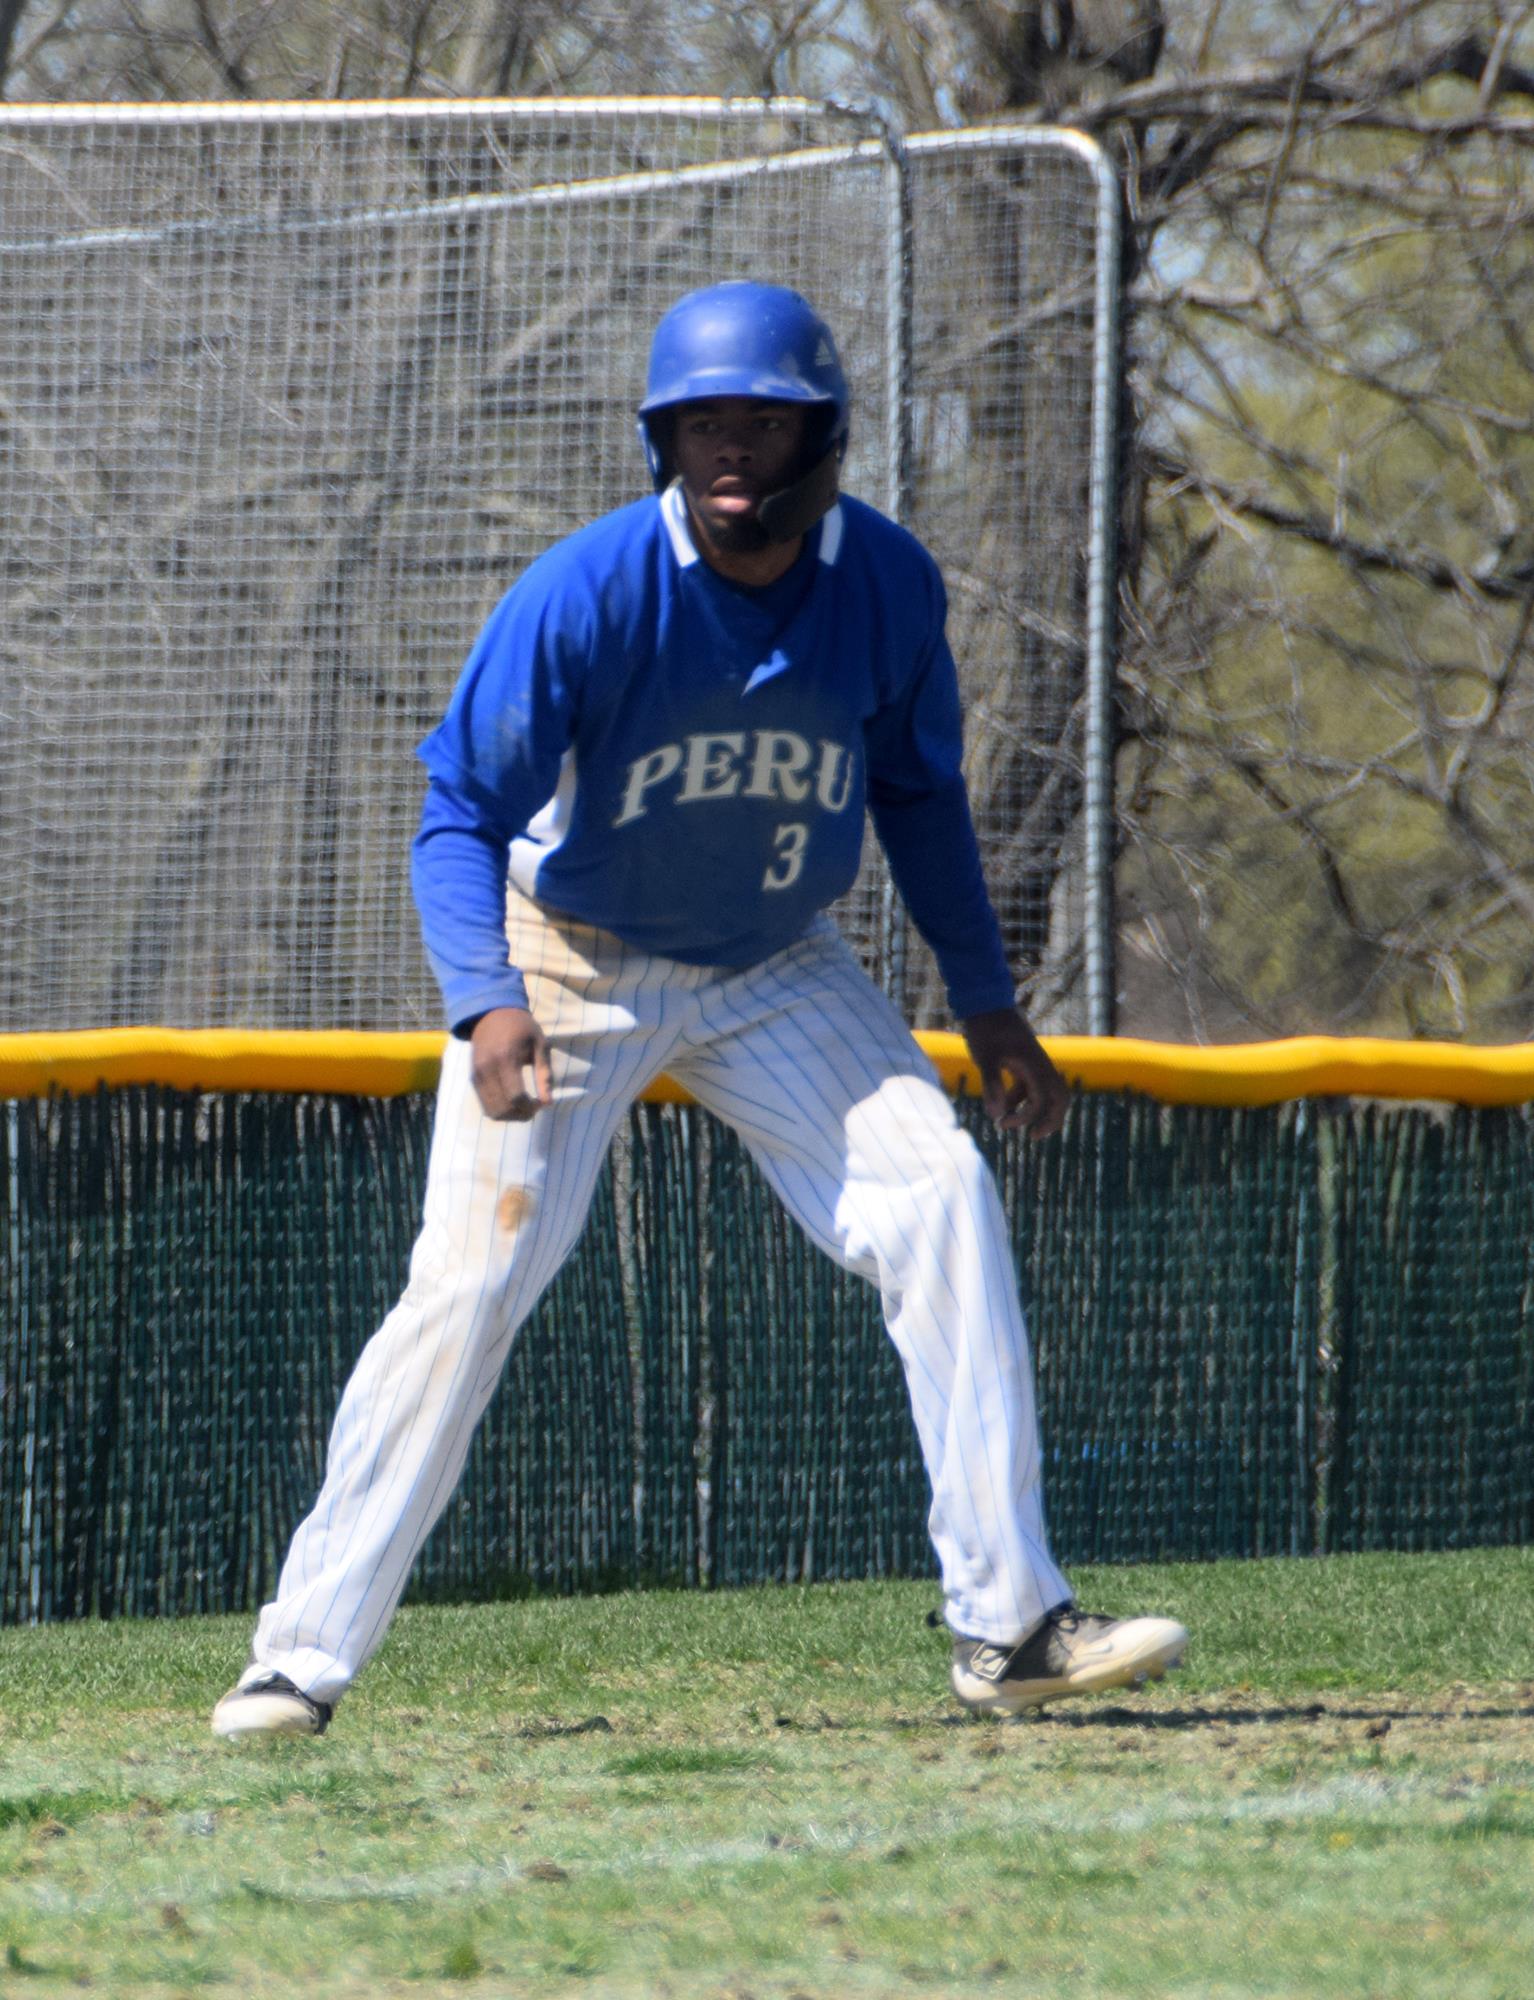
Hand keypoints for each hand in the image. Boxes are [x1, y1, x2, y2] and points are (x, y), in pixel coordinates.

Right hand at [468, 1006, 553, 1120]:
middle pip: (502, 1108)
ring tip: (523, 1107)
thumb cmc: (521, 1027)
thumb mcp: (540, 1044)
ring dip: (509, 1116)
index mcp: (506, 1058)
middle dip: (521, 1115)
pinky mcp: (472, 1078)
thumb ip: (544, 1074)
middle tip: (534, 1109)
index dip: (531, 1107)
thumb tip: (548, 1103)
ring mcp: (477, 1075)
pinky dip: (499, 1109)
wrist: (491, 1013)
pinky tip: (511, 1102)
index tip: (542, 1103)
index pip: (516, 1096)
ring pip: (491, 1111)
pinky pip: (484, 1104)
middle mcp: (487, 1069)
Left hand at [961, 1007, 1068, 1138]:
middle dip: (1051, 1119)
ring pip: (1044, 1093)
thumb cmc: (986, 1028)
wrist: (984, 1002)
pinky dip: (1018, 1099)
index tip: (1008, 1126)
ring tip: (1005, 1123)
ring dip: (1030, 1111)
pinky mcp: (1022, 1061)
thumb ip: (992, 1085)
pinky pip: (1029, 1085)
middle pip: (1060, 1097)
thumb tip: (996, 1116)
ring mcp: (1032, 1063)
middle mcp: (1040, 1065)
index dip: (1031, 1118)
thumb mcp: (986, 1057)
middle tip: (1034, 1136)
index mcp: (1035, 1065)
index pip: (1043, 1099)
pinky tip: (999, 1105)